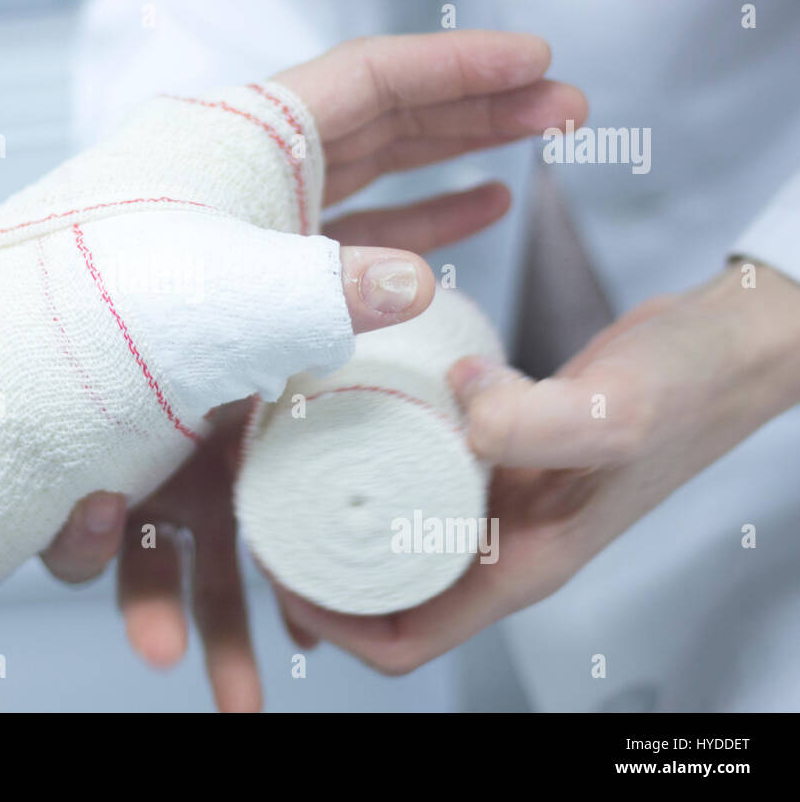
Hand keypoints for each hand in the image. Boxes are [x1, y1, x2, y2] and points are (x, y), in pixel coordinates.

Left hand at [41, 32, 587, 709]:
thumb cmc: (70, 339)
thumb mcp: (205, 305)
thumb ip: (315, 294)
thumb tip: (417, 279)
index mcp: (232, 153)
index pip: (366, 80)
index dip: (459, 65)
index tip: (543, 59)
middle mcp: (237, 188)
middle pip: (374, 127)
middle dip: (470, 116)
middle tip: (565, 106)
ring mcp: (237, 247)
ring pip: (357, 194)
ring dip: (440, 183)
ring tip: (520, 172)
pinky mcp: (232, 308)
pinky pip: (330, 269)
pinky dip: (391, 255)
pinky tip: (441, 257)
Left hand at [274, 262, 799, 674]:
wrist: (725, 346)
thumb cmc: (686, 388)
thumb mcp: (617, 407)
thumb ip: (545, 418)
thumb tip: (461, 411)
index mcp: (521, 566)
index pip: (405, 640)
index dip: (331, 626)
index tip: (276, 572)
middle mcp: (502, 544)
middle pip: (383, 596)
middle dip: (314, 571)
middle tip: (261, 511)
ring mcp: (499, 502)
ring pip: (397, 539)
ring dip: (338, 520)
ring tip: (284, 467)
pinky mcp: (497, 456)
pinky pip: (419, 481)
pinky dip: (376, 468)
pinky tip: (344, 419)